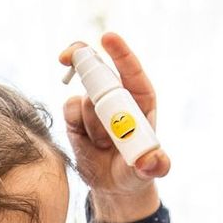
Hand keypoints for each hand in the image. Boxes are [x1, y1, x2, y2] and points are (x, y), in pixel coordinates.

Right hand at [59, 32, 170, 222]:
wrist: (112, 185)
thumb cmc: (136, 171)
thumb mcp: (149, 171)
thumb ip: (154, 166)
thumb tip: (152, 163)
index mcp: (141, 100)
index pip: (132, 71)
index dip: (120, 53)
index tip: (107, 37)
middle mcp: (118, 97)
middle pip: (100, 69)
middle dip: (86, 62)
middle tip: (67, 58)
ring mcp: (94, 104)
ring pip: (85, 97)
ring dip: (90, 122)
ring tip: (104, 144)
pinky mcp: (75, 114)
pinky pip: (69, 107)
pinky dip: (76, 124)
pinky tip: (87, 141)